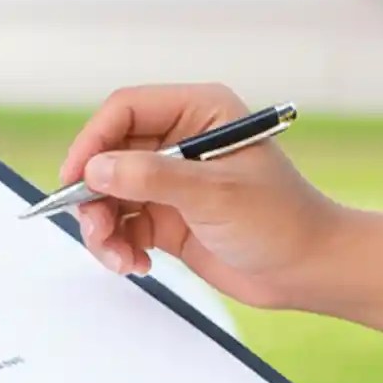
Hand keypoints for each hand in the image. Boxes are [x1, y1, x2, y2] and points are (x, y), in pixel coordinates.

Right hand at [61, 83, 345, 309]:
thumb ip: (151, 177)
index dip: (93, 141)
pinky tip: (136, 264)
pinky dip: (118, 246)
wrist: (308, 271)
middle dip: (94, 197)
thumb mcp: (214, 194)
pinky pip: (121, 225)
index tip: (75, 178)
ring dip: (103, 229)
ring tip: (119, 258)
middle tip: (96, 230)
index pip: (126, 111)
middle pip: (107, 156)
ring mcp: (169, 180)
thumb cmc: (280, 221)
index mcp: (198, 112)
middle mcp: (179, 141)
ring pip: (107, 195)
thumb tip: (95, 170)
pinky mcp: (164, 216)